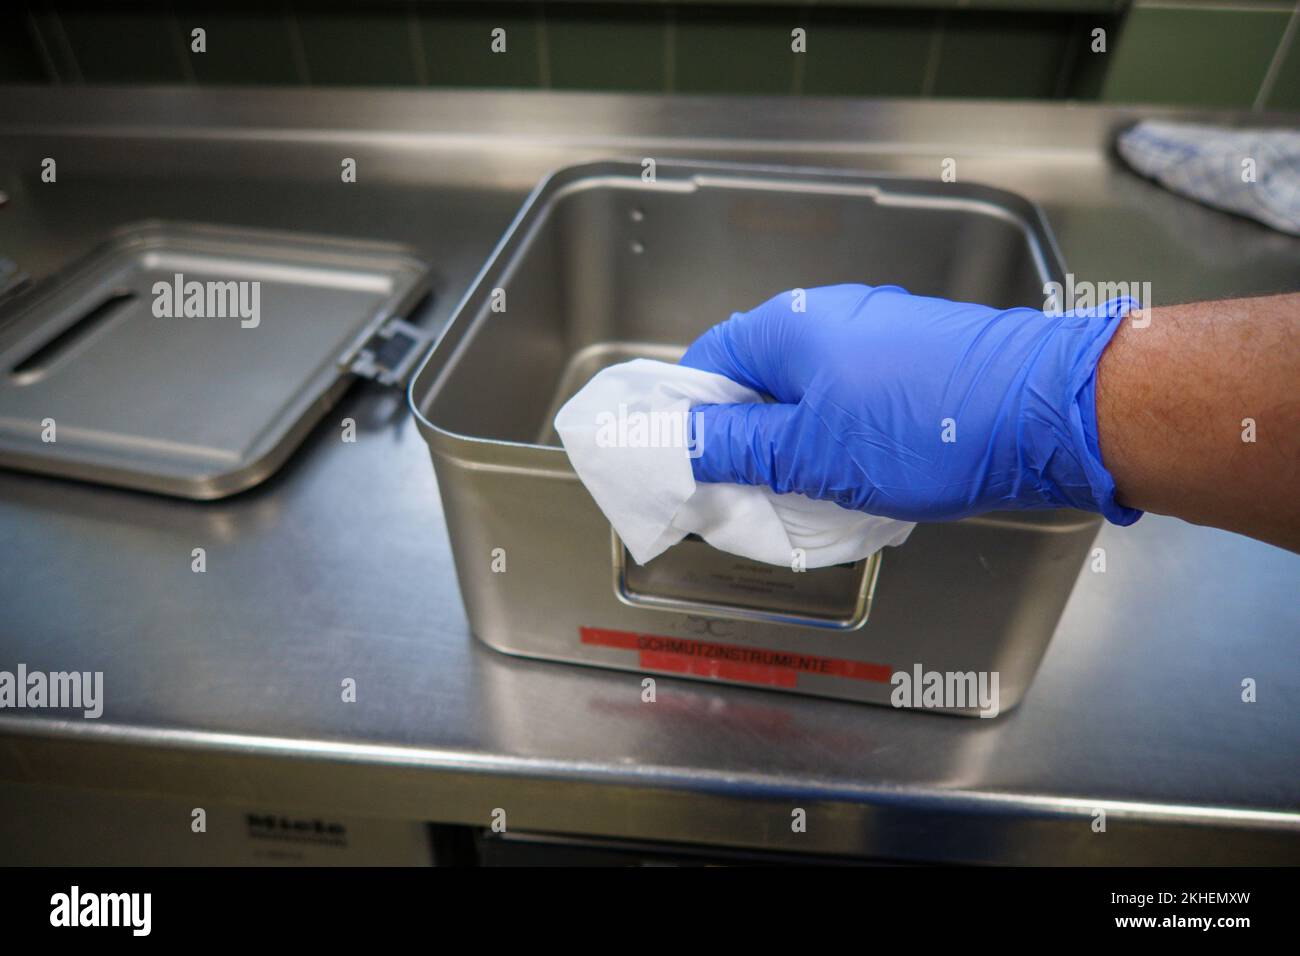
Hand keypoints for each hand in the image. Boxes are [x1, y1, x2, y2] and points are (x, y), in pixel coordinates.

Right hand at [680, 284, 1140, 523]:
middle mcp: (827, 318)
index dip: (689, 421)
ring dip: (798, 446)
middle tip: (749, 497)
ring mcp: (876, 335)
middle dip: (747, 441)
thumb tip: (676, 441)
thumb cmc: (928, 428)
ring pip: (807, 396)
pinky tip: (860, 479)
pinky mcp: (915, 359)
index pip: (704, 367)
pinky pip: (852, 400)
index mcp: (787, 326)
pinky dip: (842, 440)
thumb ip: (735, 446)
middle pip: (756, 382)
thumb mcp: (810, 452)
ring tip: (810, 496)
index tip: (691, 471)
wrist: (1049, 412)